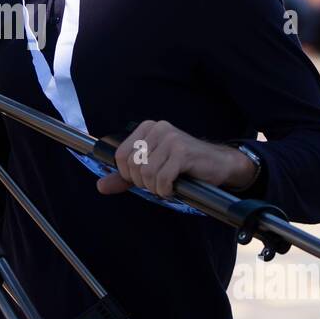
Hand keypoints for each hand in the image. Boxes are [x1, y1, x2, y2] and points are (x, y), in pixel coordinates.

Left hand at [96, 120, 256, 198]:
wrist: (219, 164)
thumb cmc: (184, 166)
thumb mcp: (151, 167)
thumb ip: (125, 177)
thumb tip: (100, 186)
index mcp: (147, 128)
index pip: (120, 155)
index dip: (127, 175)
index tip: (143, 179)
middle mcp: (158, 129)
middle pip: (132, 165)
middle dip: (143, 183)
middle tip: (158, 184)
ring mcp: (171, 139)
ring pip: (146, 173)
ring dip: (155, 188)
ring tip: (166, 186)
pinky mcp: (182, 152)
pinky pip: (162, 178)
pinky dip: (165, 190)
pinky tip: (173, 189)